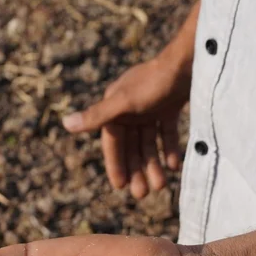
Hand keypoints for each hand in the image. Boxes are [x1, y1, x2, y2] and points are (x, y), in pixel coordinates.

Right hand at [63, 52, 190, 198]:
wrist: (190, 62)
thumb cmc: (154, 82)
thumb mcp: (124, 102)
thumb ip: (97, 116)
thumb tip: (66, 124)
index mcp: (115, 108)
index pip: (113, 142)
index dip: (115, 164)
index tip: (120, 186)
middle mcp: (130, 109)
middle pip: (132, 146)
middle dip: (137, 169)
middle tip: (143, 194)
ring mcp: (150, 108)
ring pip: (149, 142)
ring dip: (153, 163)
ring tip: (161, 185)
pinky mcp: (169, 106)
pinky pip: (166, 133)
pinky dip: (168, 148)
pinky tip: (173, 166)